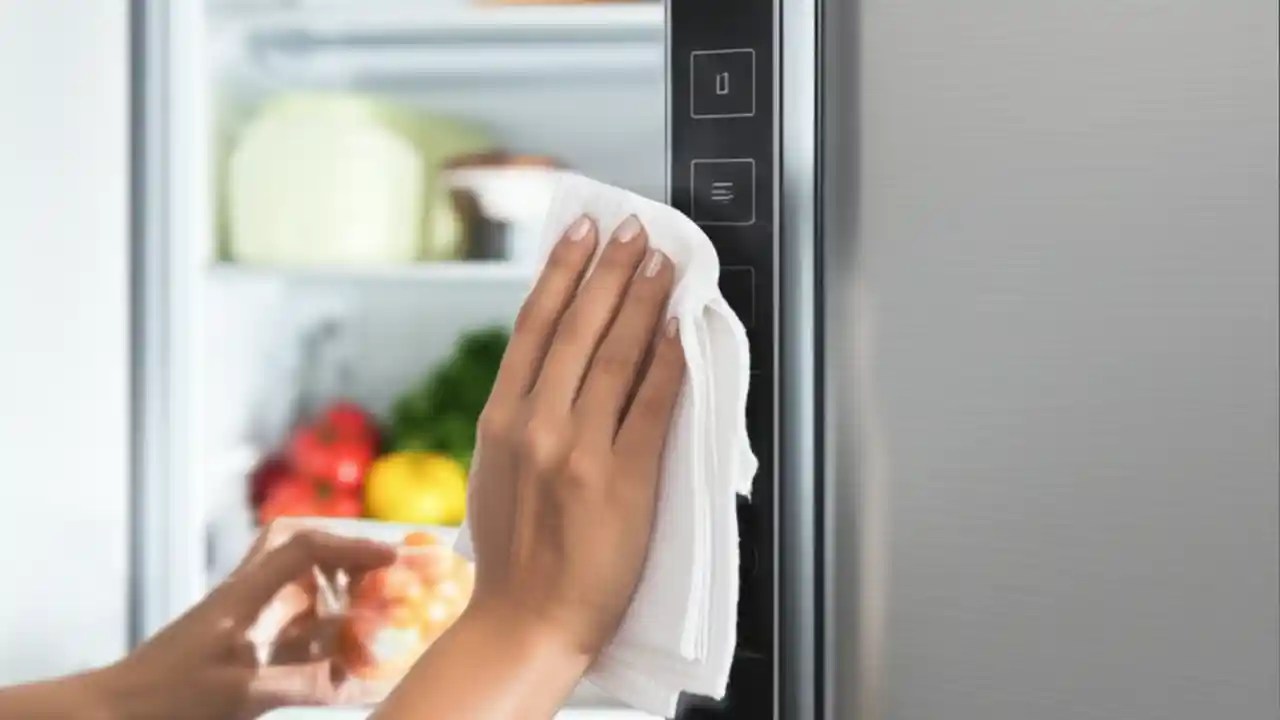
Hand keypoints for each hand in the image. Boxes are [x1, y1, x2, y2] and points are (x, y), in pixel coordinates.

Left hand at [98, 527, 394, 719]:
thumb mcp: (241, 693)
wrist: (111, 712)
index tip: (394, 557)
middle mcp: (245, 596)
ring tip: (374, 612)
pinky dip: (320, 632)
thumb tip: (361, 681)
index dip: (353, 546)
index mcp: (245, 595)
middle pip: (300, 549)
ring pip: (298, 587)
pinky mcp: (239, 644)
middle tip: (383, 572)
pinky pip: (289, 626)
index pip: (305, 547)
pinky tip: (341, 656)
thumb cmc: (167, 697)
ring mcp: (241, 618)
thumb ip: (303, 684)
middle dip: (346, 554)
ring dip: (336, 593)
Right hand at [467, 213, 683, 655]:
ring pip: (616, 356)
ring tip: (662, 264)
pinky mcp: (624, 479)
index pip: (534, 326)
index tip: (582, 232)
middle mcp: (535, 426)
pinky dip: (668, 362)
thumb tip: (553, 361)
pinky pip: (652, 406)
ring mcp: (579, 451)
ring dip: (644, 301)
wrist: (525, 622)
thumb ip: (519, 415)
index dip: (562, 270)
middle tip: (634, 229)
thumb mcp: (495, 470)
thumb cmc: (513, 553)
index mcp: (499, 420)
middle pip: (579, 327)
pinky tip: (680, 330)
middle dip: (611, 269)